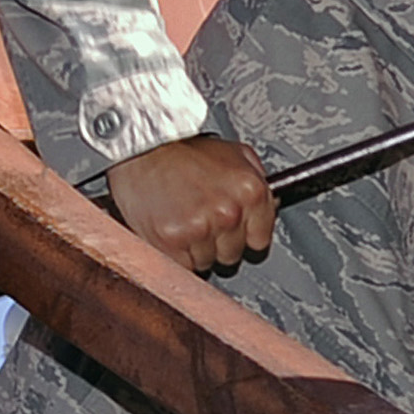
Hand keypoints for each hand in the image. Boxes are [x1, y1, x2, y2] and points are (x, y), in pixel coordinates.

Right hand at [108, 135, 273, 271]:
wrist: (141, 147)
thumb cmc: (182, 150)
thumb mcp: (233, 153)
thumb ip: (257, 180)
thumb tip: (272, 205)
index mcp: (250, 191)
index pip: (261, 240)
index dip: (244, 236)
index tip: (231, 230)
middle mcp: (229, 211)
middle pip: (233, 254)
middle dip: (218, 242)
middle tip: (199, 217)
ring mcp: (201, 228)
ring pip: (207, 262)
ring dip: (194, 248)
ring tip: (182, 218)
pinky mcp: (172, 241)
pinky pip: (183, 267)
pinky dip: (174, 255)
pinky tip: (170, 230)